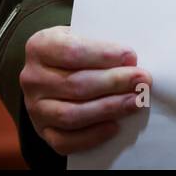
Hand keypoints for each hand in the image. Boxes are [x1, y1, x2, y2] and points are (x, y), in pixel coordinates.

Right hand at [20, 25, 150, 155]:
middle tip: (142, 80)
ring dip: (108, 109)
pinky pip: (64, 141)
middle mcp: (33, 78)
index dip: (103, 55)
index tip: (131, 57)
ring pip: (71, 114)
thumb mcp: (86, 33)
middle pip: (76, 84)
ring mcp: (35, 107)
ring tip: (135, 101)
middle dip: (114, 83)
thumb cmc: (79, 48)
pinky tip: (114, 126)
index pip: (72, 52)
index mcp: (41, 46)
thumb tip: (132, 61)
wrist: (56, 68)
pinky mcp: (42, 130)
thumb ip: (104, 42)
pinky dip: (91, 136)